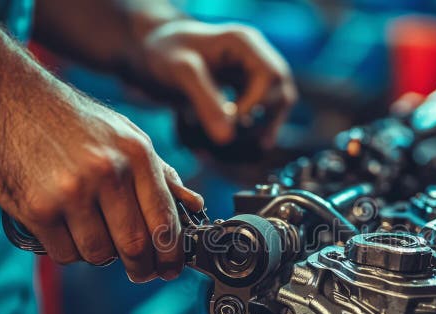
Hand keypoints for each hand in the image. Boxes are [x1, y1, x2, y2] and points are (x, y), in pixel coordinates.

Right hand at [0, 87, 202, 281]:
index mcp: (137, 154)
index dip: (171, 255)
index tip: (170, 268)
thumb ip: (159, 173)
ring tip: (94, 234)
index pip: (164, 221)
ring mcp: (71, 191)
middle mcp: (108, 172)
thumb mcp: (125, 135)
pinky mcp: (37, 208)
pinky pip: (64, 253)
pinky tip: (65, 229)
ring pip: (99, 254)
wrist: (8, 99)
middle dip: (141, 267)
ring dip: (100, 255)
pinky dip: (68, 250)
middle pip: (135, 246)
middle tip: (139, 271)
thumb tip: (192, 205)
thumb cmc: (73, 120)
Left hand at [136, 20, 296, 148]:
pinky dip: (250, 132)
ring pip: (276, 107)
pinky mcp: (248, 91)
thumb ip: (204, 102)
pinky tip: (229, 145)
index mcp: (244, 43)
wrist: (155, 53)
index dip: (257, 103)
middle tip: (235, 141)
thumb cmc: (165, 53)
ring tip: (236, 148)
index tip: (232, 121)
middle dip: (264, 121)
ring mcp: (254, 74)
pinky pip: (261, 114)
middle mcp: (255, 57)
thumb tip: (227, 138)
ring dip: (262, 129)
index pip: (271, 76)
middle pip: (281, 93)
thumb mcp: (181, 73)